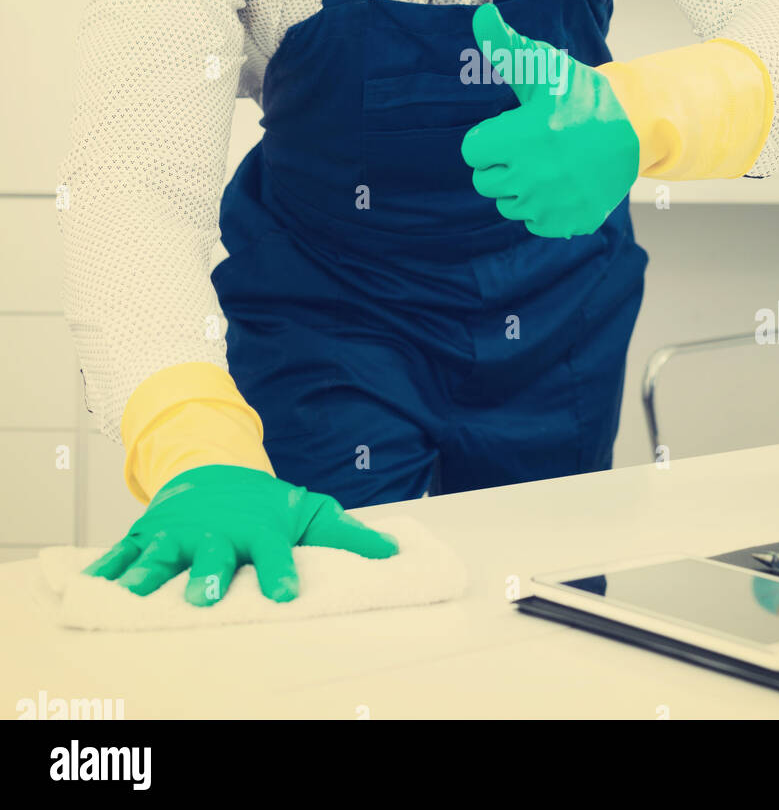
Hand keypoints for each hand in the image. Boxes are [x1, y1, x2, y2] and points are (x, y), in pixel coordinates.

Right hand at [82, 464, 397, 605]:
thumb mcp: (307, 511)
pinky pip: (121, 553)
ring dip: (150, 574)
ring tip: (136, 594)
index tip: (284, 594)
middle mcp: (215, 533)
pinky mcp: (145, 535)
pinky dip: (106, 568)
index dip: (279, 572)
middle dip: (208, 574)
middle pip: (212, 554)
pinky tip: (94, 585)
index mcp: (257, 530)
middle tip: (205, 596)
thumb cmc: (264, 504)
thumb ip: (347, 535)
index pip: (273, 552)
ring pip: (161, 555)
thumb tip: (394, 553)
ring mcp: (176, 533)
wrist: (211, 470)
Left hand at [460, 4, 638, 237]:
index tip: (515, 127)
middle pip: (485, 181)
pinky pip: (534, 222)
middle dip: (502, 162)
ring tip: (549, 163)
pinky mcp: (569, 222)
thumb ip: (506, 47)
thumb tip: (482, 14)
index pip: (473, 151)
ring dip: (521, 186)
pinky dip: (543, 208)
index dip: (490, 137)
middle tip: (532, 145)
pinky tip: (562, 184)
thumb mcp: (544, 68)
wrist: (634, 128)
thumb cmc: (582, 95)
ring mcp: (551, 203)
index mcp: (520, 138)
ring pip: (508, 204)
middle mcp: (532, 176)